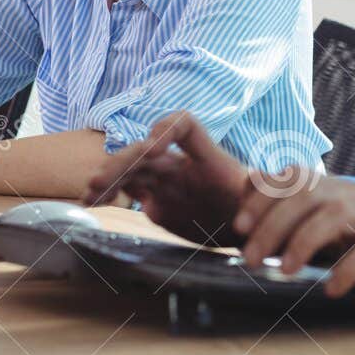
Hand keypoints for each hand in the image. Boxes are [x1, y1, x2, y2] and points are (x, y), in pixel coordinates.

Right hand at [82, 111, 247, 246]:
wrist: (246, 227)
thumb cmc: (258, 208)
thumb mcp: (265, 198)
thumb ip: (263, 187)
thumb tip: (261, 178)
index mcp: (209, 157)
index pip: (186, 126)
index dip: (167, 127)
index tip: (153, 144)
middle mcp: (182, 163)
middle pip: (146, 151)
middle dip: (123, 161)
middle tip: (100, 180)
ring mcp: (165, 181)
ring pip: (131, 170)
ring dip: (109, 177)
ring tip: (89, 193)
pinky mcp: (155, 201)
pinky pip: (126, 191)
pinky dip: (108, 194)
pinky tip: (91, 201)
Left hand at [232, 177, 354, 296]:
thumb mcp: (324, 223)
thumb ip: (286, 202)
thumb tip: (251, 179)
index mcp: (337, 189)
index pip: (296, 177)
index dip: (264, 196)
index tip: (239, 225)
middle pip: (311, 193)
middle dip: (273, 223)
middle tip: (251, 258)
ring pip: (338, 213)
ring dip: (304, 240)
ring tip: (284, 270)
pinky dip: (349, 267)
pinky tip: (332, 288)